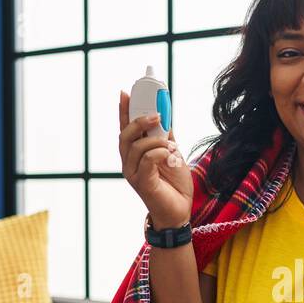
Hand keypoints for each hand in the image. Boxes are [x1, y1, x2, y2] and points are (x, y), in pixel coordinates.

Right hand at [119, 89, 190, 228]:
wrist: (180, 211)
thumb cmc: (174, 185)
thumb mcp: (173, 154)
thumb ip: (166, 137)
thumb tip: (165, 115)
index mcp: (135, 153)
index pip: (125, 127)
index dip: (124, 109)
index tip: (126, 91)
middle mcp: (129, 162)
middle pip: (124, 134)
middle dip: (138, 120)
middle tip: (157, 114)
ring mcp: (132, 173)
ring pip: (135, 146)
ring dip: (156, 140)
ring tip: (171, 145)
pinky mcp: (141, 183)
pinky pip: (146, 160)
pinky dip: (159, 153)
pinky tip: (170, 156)